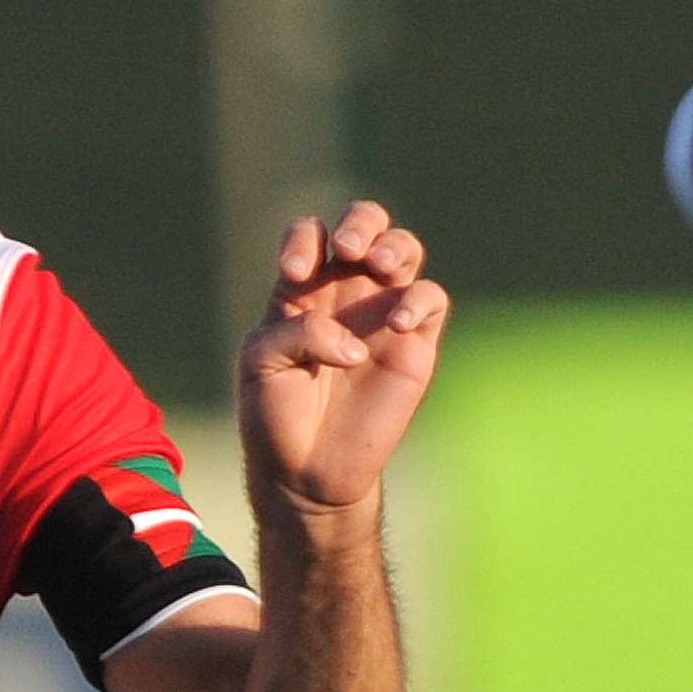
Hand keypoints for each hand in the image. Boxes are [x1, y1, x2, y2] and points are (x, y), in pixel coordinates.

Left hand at [239, 202, 447, 517]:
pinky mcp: (416, 341)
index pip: (310, 235)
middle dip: (361, 222)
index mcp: (300, 291)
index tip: (293, 272)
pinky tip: (398, 323)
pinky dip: (418, 299)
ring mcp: (381, 313)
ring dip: (394, 245)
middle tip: (348, 250)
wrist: (306, 468)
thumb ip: (296, 332)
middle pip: (365, 224)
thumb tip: (354, 341)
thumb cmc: (274, 413)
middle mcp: (344, 293)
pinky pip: (431, 297)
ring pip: (403, 249)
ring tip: (379, 266)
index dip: (305, 238)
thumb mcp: (261, 364)